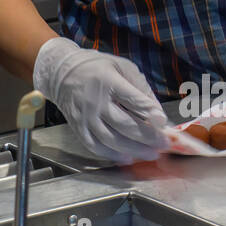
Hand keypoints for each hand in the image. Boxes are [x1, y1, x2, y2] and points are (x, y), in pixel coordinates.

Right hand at [33, 37, 167, 163]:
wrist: (62, 73)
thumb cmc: (97, 69)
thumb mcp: (123, 67)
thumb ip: (141, 88)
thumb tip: (157, 113)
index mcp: (108, 81)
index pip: (132, 100)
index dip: (149, 112)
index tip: (163, 122)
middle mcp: (95, 101)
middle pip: (124, 124)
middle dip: (147, 137)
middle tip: (163, 144)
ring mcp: (85, 117)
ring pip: (111, 139)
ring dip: (133, 149)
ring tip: (150, 154)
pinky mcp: (78, 127)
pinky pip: (95, 146)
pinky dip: (111, 155)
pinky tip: (126, 158)